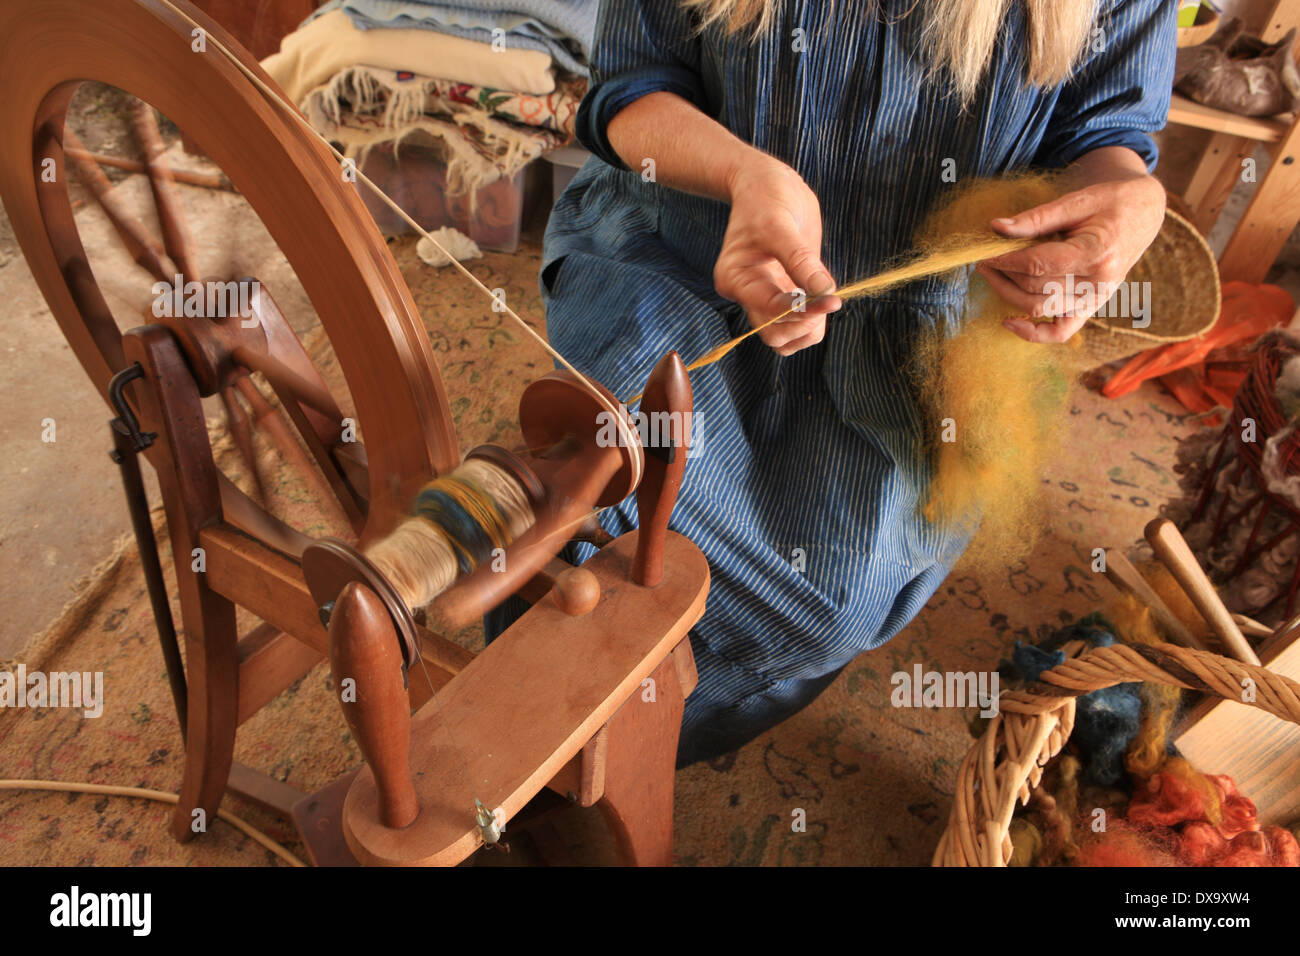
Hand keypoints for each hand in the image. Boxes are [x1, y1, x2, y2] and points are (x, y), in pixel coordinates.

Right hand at [714, 156, 840, 355]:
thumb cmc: (765, 197)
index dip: (802, 309)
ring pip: (786, 338)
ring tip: (827, 300)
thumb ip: (801, 261)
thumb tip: (825, 292)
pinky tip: (825, 298)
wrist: (767, 184)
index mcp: (735, 278)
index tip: (833, 300)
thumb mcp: (781, 225)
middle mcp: (747, 294)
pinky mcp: (784, 293)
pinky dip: (814, 320)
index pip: (769, 309)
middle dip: (804, 323)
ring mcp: (765, 296)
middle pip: (774, 334)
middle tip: (830, 301)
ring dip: (810, 327)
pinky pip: (798, 324)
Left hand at [976, 171, 1165, 342]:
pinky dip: (1032, 334)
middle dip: (1004, 274)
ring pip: (1041, 308)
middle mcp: (1099, 282)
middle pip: (1036, 286)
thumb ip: (1037, 217)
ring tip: (992, 276)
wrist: (1143, 214)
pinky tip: (1007, 321)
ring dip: (1008, 295)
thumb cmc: (1110, 202)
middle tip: (984, 260)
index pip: (1039, 264)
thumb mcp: (1077, 200)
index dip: (1006, 260)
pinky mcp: (1092, 308)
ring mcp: (1096, 299)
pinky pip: (1060, 332)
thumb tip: (996, 227)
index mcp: (1097, 252)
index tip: (986, 253)